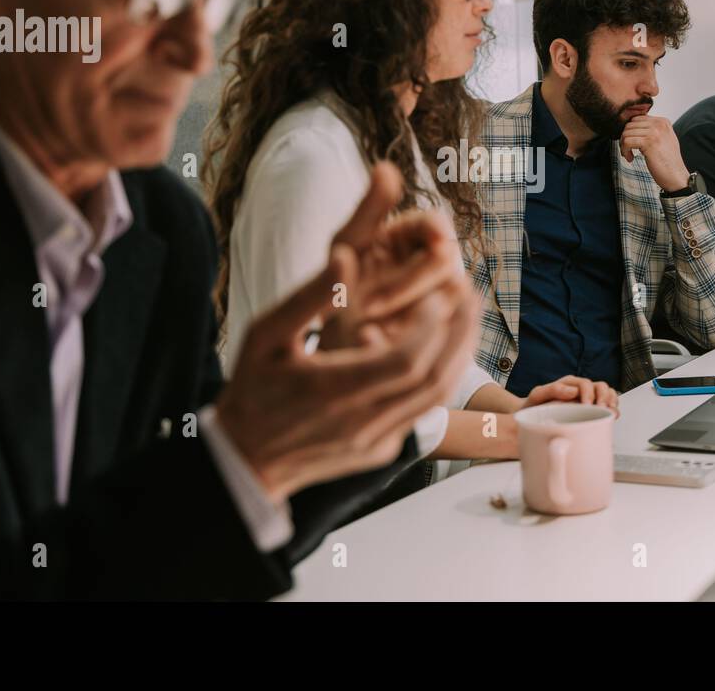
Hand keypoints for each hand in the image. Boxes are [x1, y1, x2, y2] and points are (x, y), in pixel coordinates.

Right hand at [216, 188, 476, 501]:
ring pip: (435, 398)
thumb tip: (343, 255)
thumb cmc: (252, 389)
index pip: (407, 360)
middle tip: (470, 294)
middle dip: (460, 333)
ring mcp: (375, 441)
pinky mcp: (381, 451)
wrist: (244, 459)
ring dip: (458, 354)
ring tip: (468, 317)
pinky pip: (421, 412)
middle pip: (434, 378)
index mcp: (334, 390)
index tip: (439, 292)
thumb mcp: (265, 335)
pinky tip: (442, 347)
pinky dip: (438, 377)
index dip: (432, 325)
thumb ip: (307, 297)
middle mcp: (362, 422)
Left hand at [319, 162, 465, 349]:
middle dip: (407, 290)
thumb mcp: (347, 246)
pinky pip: (444, 334)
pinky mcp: (447, 330)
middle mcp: (439, 262)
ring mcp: (446, 297)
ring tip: (365, 331)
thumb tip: (385, 166)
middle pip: (447, 266)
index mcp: (418, 233)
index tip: (412, 262)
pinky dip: (410, 341)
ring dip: (407, 319)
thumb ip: (368, 208)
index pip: (437, 225)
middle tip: (365, 310)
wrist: (332, 341)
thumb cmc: (339, 282)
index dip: (433, 239)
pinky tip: (378, 346)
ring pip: (449, 303)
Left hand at [522, 376, 620, 417]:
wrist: (530, 416)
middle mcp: (580, 389)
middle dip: (604, 397)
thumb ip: (552, 390)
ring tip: (609, 412)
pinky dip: (613, 409)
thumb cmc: (533, 406)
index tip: (586, 406)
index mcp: (569, 384)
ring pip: (608, 394)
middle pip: (601, 386)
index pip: (585, 384)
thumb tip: (573, 391)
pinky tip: (611, 417)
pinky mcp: (592, 410)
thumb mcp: (537, 395)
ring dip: (612, 402)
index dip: (588, 394)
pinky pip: (608, 405)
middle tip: (600, 409)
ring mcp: (587, 399)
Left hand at [619, 115, 689, 191]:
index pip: (636, 119)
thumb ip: (652, 130)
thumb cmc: (667, 162)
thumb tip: (632, 127)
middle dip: (624, 138)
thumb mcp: (663, 140)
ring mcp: (655, 132)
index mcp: (663, 122)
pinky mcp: (649, 142)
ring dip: (624, 145)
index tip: (631, 143)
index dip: (630, 131)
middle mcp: (659, 124)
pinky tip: (630, 158)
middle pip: (630, 125)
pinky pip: (627, 141)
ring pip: (626, 133)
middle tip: (627, 150)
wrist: (676, 176)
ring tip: (629, 155)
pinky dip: (625, 151)